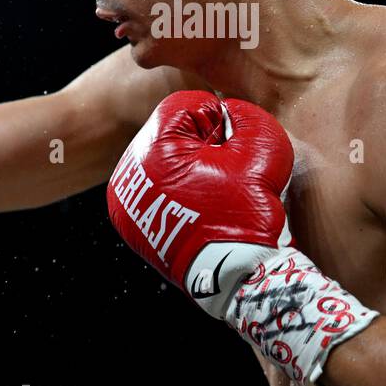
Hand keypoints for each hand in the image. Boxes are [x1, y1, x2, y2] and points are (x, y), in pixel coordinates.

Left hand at [108, 91, 377, 385]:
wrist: (232, 277)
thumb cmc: (246, 211)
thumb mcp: (261, 150)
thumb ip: (246, 116)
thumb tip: (227, 111)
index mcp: (150, 149)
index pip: (186, 108)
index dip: (219, 121)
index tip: (234, 146)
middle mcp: (127, 174)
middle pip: (170, 136)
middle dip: (202, 146)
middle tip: (227, 173)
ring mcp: (124, 203)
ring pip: (163, 164)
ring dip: (190, 170)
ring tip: (214, 194)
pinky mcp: (131, 225)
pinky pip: (157, 193)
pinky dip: (178, 196)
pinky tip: (200, 212)